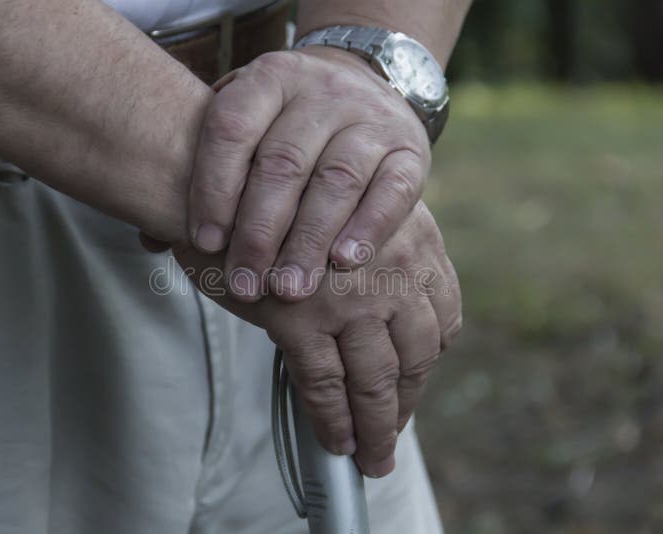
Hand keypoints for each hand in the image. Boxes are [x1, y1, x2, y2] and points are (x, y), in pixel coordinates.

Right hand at [173, 202, 460, 477]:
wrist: (219, 180)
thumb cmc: (278, 196)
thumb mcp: (350, 206)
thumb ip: (378, 248)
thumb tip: (387, 306)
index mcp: (413, 235)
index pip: (443, 312)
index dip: (431, 355)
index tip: (416, 377)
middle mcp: (393, 267)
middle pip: (416, 355)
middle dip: (405, 402)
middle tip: (392, 433)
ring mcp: (349, 296)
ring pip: (375, 380)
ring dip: (376, 427)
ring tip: (372, 456)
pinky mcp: (301, 318)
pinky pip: (324, 385)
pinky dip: (332, 421)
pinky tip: (336, 442)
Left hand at [187, 47, 430, 301]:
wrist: (364, 86)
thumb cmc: (288, 124)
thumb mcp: (248, 126)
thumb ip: (207, 176)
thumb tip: (156, 238)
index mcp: (269, 79)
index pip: (232, 128)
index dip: (214, 187)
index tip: (205, 242)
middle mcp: (321, 92)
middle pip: (283, 162)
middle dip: (259, 231)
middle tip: (244, 283)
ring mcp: (369, 119)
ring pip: (336, 181)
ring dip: (309, 241)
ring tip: (288, 288)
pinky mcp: (409, 149)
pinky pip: (391, 191)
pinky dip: (367, 229)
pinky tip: (344, 262)